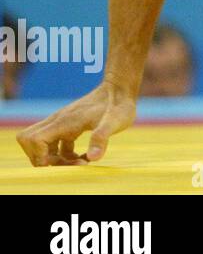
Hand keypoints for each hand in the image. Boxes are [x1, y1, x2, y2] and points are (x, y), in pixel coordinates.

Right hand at [16, 82, 136, 165]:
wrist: (121, 88)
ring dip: (55, 158)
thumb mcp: (115, 122)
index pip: (33, 140)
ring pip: (41, 144)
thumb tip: (93, 158)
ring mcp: (62, 123)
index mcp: (64, 122)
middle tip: (67, 165)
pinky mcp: (69, 126)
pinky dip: (64, 155)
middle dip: (43, 159)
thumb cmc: (119, 105)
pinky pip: (55, 144)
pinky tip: (84, 157)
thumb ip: (102, 137)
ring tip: (79, 163)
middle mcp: (58, 121)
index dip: (40, 156)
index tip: (59, 163)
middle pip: (29, 142)